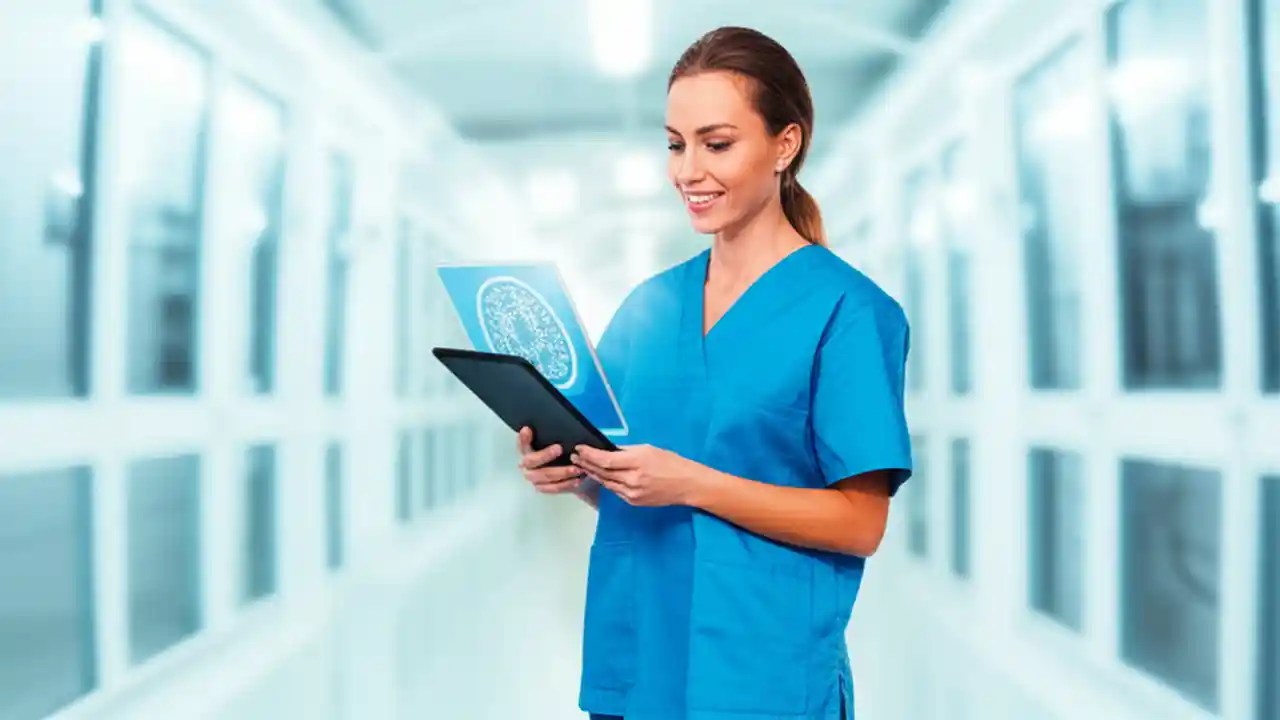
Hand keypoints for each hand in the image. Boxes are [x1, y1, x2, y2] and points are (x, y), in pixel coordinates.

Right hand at [516, 426, 587, 494]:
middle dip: (545, 455)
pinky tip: (576, 480)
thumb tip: (528, 429)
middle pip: (531, 462)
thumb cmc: (555, 452)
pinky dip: (565, 484)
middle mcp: (527, 466)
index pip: (522, 444)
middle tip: (559, 449)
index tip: (528, 430)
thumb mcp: (551, 441)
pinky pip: (553, 488)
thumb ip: (543, 435)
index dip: (523, 439)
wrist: (561, 468)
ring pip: (544, 477)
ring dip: (561, 473)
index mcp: (526, 451)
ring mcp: (534, 478)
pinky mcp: (544, 488)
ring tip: (575, 469)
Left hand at [570, 443, 703, 506]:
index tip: (580, 449)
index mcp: (638, 462)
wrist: (687, 484)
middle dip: (587, 463)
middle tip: (575, 457)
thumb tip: (608, 449)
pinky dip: (606, 482)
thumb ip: (626, 450)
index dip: (590, 454)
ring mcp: (632, 493)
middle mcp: (633, 480)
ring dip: (593, 473)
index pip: (606, 459)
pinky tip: (600, 476)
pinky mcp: (633, 501)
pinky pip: (615, 491)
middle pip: (603, 472)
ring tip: (583, 465)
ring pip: (606, 483)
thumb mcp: (648, 449)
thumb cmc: (671, 463)